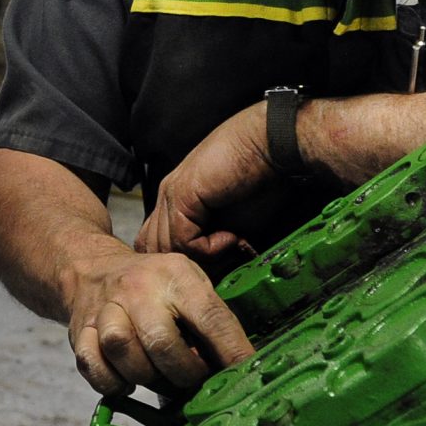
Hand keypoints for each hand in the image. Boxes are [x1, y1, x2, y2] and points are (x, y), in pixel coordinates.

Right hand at [65, 243, 254, 396]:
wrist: (91, 269)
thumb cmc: (153, 285)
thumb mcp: (189, 283)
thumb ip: (209, 319)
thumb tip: (234, 367)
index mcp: (174, 276)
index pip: (209, 316)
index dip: (231, 350)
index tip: (245, 373)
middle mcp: (137, 289)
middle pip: (161, 342)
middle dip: (183, 372)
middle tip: (191, 378)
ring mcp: (104, 309)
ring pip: (121, 350)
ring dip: (145, 376)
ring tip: (158, 376)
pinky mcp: (79, 331)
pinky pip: (93, 366)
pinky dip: (112, 382)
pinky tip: (127, 379)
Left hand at [134, 101, 282, 263]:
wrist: (272, 147)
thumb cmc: (262, 183)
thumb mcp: (233, 224)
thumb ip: (211, 243)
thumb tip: (207, 278)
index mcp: (175, 202)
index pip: (154, 243)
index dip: (179, 261)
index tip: (215, 267)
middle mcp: (167, 198)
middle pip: (153, 249)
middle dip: (187, 265)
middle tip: (224, 262)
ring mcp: (170, 195)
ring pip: (165, 248)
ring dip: (201, 259)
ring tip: (232, 247)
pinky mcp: (180, 195)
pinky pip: (182, 240)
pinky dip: (209, 248)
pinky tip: (231, 236)